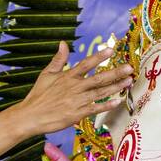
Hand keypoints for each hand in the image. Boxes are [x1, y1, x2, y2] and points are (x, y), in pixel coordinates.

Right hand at [14, 43, 132, 136]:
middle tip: (129, 68)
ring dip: (115, 87)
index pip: (86, 64)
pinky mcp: (77, 114)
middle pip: (99, 79)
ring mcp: (77, 101)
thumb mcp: (46, 74)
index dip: (99, 56)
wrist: (31, 116)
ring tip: (128, 81)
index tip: (112, 49)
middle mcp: (75, 87)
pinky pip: (95, 109)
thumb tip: (63, 43)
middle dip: (115, 73)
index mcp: (68, 76)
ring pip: (100, 93)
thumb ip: (58, 59)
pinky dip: (107, 106)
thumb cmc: (38, 95)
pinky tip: (118, 101)